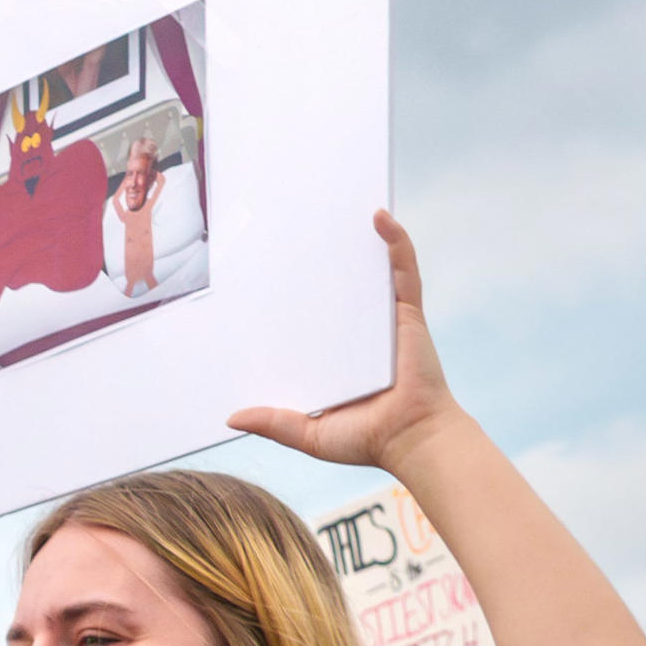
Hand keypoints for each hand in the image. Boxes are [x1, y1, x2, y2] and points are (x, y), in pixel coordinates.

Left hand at [228, 212, 464, 474]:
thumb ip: (275, 423)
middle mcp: (357, 330)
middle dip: (317, 255)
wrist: (412, 440)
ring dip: (355, 238)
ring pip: (367, 269)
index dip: (289, 296)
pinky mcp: (407, 312)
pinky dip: (395, 241)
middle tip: (290, 227)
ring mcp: (383, 318)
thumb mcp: (309, 432)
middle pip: (335, 285)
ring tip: (333, 205)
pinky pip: (402, 269)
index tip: (259, 275)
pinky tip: (378, 217)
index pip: (307, 315)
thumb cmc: (367, 438)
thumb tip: (232, 417)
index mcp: (334, 353)